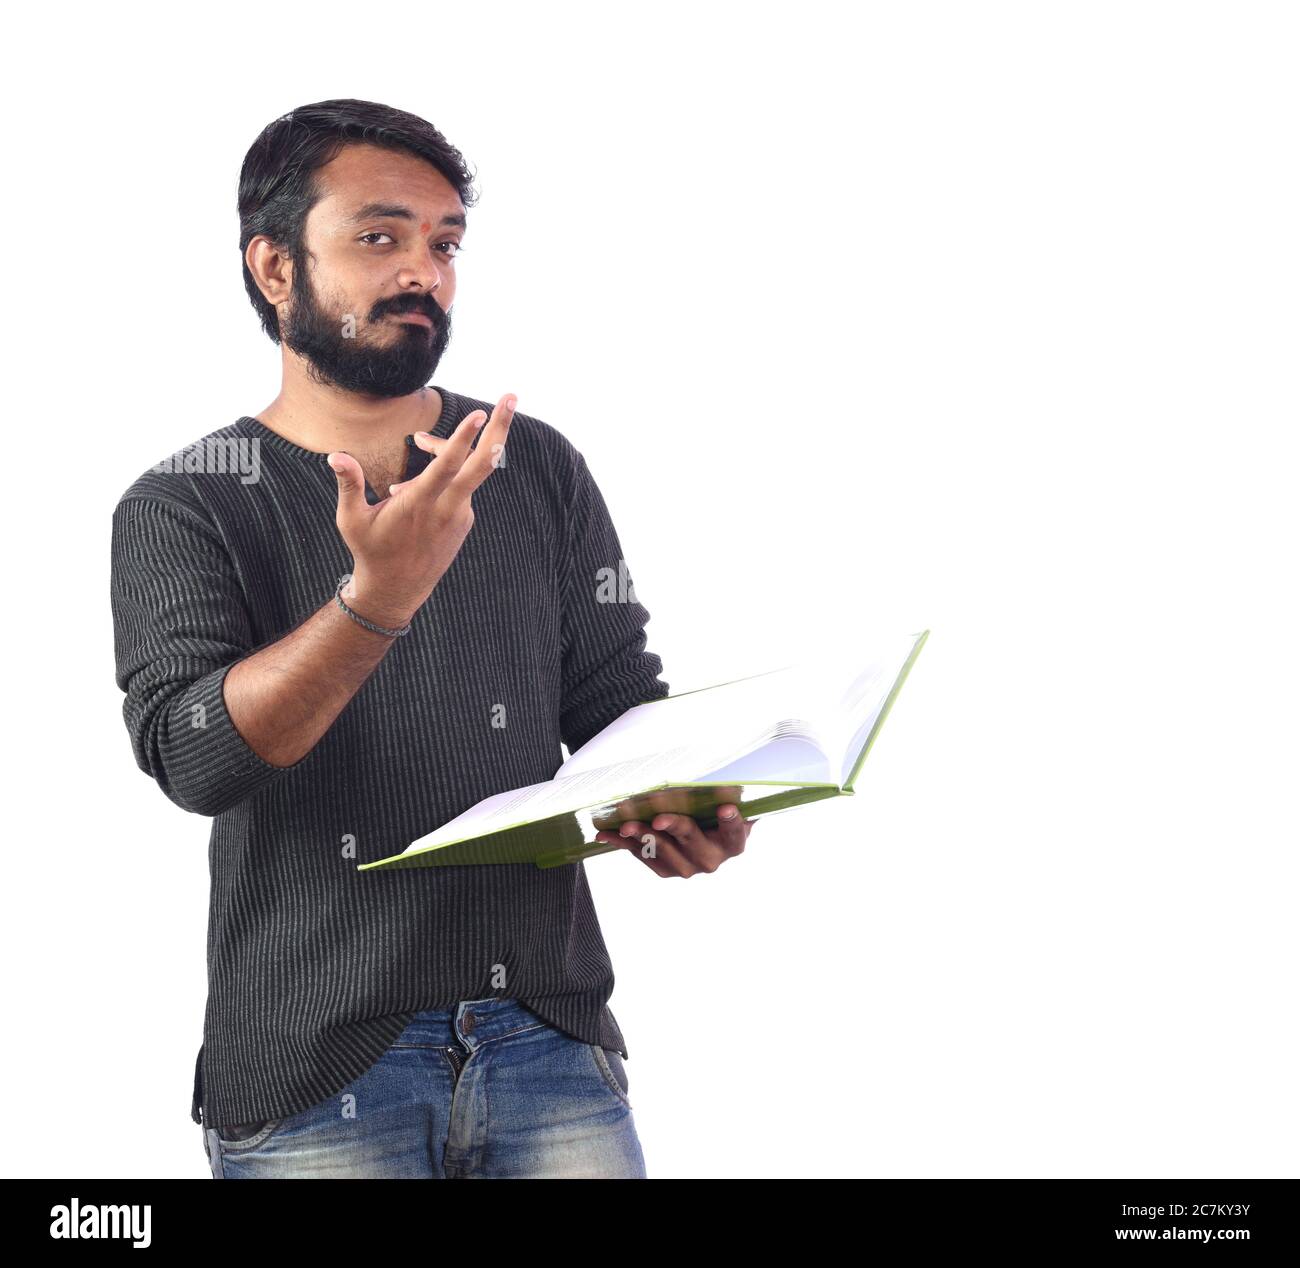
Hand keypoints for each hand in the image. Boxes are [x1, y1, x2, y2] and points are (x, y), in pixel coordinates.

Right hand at [328, 393, 515, 626]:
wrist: (397, 589)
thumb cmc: (370, 550)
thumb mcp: (352, 519)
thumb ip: (349, 484)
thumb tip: (335, 455)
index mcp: (421, 504)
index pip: (448, 467)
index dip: (463, 438)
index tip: (479, 414)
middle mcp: (448, 508)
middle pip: (483, 463)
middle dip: (499, 428)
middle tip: (510, 396)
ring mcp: (461, 514)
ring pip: (465, 471)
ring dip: (449, 448)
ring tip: (420, 441)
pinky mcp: (464, 519)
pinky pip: (459, 486)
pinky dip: (443, 474)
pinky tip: (412, 487)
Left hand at [595, 804, 754, 877]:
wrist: (702, 843)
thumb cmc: (712, 817)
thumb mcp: (720, 807)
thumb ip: (718, 797)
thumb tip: (709, 779)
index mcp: (731, 843)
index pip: (734, 832)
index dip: (731, 821)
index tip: (725, 808)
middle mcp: (711, 859)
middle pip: (691, 839)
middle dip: (673, 826)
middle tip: (658, 819)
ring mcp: (686, 868)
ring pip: (662, 849)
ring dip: (642, 835)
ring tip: (626, 825)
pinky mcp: (664, 871)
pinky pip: (643, 854)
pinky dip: (624, 842)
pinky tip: (606, 834)